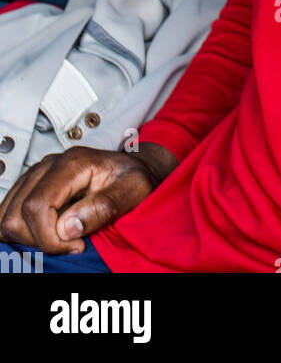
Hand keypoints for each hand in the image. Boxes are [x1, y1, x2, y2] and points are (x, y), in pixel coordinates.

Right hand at [0, 142, 177, 253]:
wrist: (137, 168)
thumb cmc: (136, 178)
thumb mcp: (135, 190)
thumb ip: (104, 206)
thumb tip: (67, 228)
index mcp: (73, 163)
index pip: (36, 206)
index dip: (49, 237)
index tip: (76, 247)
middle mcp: (49, 165)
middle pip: (16, 214)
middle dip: (39, 240)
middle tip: (70, 244)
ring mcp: (38, 175)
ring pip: (8, 216)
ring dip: (29, 237)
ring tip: (61, 239)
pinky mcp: (33, 186)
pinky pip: (10, 214)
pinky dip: (24, 231)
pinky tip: (50, 234)